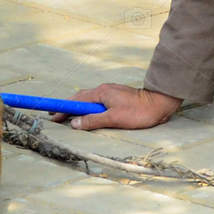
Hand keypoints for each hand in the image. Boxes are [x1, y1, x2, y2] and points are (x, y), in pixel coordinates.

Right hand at [55, 84, 179, 130]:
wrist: (160, 103)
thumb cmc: (139, 112)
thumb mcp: (114, 118)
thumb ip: (93, 121)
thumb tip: (74, 123)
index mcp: (101, 93)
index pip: (76, 99)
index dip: (64, 108)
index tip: (53, 115)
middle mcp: (104, 90)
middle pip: (81, 98)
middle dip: (69, 108)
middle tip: (58, 118)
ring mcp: (112, 92)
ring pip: (91, 100)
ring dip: (80, 108)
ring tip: (72, 118)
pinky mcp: (118, 97)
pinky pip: (99, 102)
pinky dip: (91, 108)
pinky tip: (92, 116)